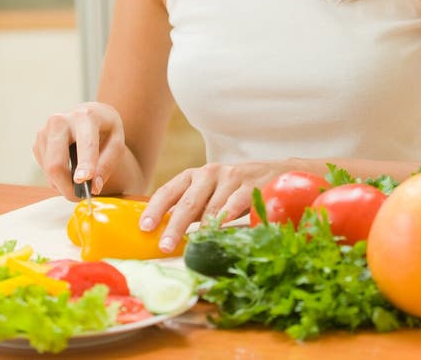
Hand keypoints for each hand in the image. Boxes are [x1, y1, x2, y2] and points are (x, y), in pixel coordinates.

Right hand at [33, 102, 125, 200]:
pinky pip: (44, 169)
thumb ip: (107, 164)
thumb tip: (93, 187)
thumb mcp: (116, 142)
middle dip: (67, 186)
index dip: (85, 164)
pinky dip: (56, 176)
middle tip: (80, 196)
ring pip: (49, 170)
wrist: (90, 114)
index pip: (84, 144)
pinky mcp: (38, 141)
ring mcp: (45, 130)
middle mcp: (61, 120)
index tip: (83, 180)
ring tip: (79, 175)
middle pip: (56, 163)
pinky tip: (68, 165)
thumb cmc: (104, 129)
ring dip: (62, 182)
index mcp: (86, 117)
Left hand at [139, 160, 290, 251]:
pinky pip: (236, 205)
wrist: (276, 173)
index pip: (169, 191)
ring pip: (211, 207)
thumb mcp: (210, 194)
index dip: (155, 209)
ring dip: (201, 229)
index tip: (144, 228)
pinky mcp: (251, 186)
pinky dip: (227, 219)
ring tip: (192, 248)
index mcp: (194, 176)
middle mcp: (210, 173)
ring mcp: (231, 178)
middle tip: (164, 246)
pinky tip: (219, 232)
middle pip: (188, 202)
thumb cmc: (234, 189)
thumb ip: (190, 208)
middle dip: (175, 226)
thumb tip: (163, 234)